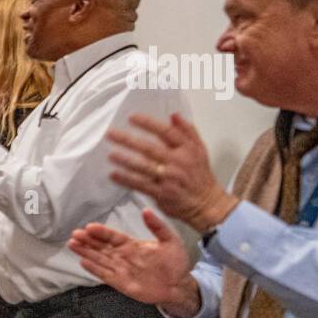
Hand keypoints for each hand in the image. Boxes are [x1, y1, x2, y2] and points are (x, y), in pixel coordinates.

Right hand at [68, 208, 201, 317]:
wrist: (179, 285)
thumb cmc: (175, 263)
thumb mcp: (170, 240)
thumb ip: (157, 226)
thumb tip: (146, 210)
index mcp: (131, 244)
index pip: (112, 236)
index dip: (101, 232)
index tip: (90, 226)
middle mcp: (122, 256)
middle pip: (101, 247)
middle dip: (87, 240)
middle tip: (75, 234)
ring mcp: (120, 269)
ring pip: (99, 259)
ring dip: (85, 252)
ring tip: (72, 244)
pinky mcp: (120, 283)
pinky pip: (104, 274)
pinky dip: (93, 269)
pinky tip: (83, 262)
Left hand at [107, 113, 239, 232]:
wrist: (206, 203)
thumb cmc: (200, 174)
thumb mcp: (200, 149)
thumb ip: (187, 131)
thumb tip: (174, 115)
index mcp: (187, 149)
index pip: (166, 132)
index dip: (148, 123)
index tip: (131, 117)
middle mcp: (178, 162)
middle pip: (150, 148)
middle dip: (128, 140)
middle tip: (110, 134)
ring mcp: (169, 178)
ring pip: (143, 167)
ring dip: (125, 160)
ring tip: (110, 154)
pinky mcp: (162, 193)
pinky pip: (141, 185)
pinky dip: (126, 180)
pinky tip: (113, 175)